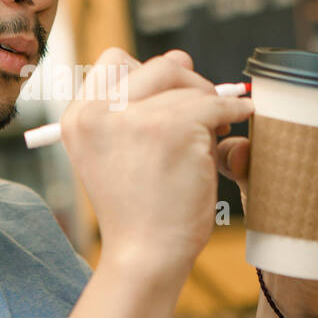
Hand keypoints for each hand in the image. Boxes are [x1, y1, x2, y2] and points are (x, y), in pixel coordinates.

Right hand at [62, 47, 255, 282]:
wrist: (146, 256)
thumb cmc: (136, 211)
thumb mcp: (111, 154)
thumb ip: (129, 112)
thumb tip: (179, 62)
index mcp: (78, 117)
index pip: (114, 62)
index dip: (149, 74)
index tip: (170, 97)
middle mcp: (98, 112)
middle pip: (155, 65)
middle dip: (186, 80)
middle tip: (203, 106)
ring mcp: (135, 117)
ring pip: (188, 87)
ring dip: (207, 107)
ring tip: (211, 136)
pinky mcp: (173, 128)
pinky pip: (215, 105)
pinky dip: (233, 111)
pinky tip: (239, 121)